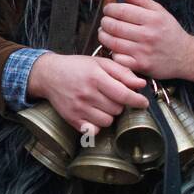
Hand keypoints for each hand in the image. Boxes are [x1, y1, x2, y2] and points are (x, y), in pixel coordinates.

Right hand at [27, 52, 148, 137]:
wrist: (49, 75)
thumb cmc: (77, 67)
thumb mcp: (101, 63)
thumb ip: (123, 72)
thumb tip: (141, 84)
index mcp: (95, 78)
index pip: (123, 94)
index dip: (137, 100)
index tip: (143, 103)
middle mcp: (86, 94)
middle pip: (117, 108)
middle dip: (120, 103)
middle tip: (112, 96)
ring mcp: (78, 109)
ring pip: (108, 121)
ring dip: (110, 114)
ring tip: (102, 103)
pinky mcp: (72, 119)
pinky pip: (94, 130)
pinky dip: (98, 124)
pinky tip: (95, 113)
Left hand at [98, 0, 193, 84]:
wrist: (185, 56)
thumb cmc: (171, 33)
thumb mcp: (160, 11)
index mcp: (153, 19)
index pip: (121, 10)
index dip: (109, 8)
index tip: (109, 9)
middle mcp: (148, 35)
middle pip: (114, 26)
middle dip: (105, 22)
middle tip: (106, 21)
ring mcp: (144, 51)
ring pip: (112, 42)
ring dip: (104, 36)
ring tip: (105, 33)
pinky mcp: (141, 65)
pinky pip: (117, 57)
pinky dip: (112, 52)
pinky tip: (115, 48)